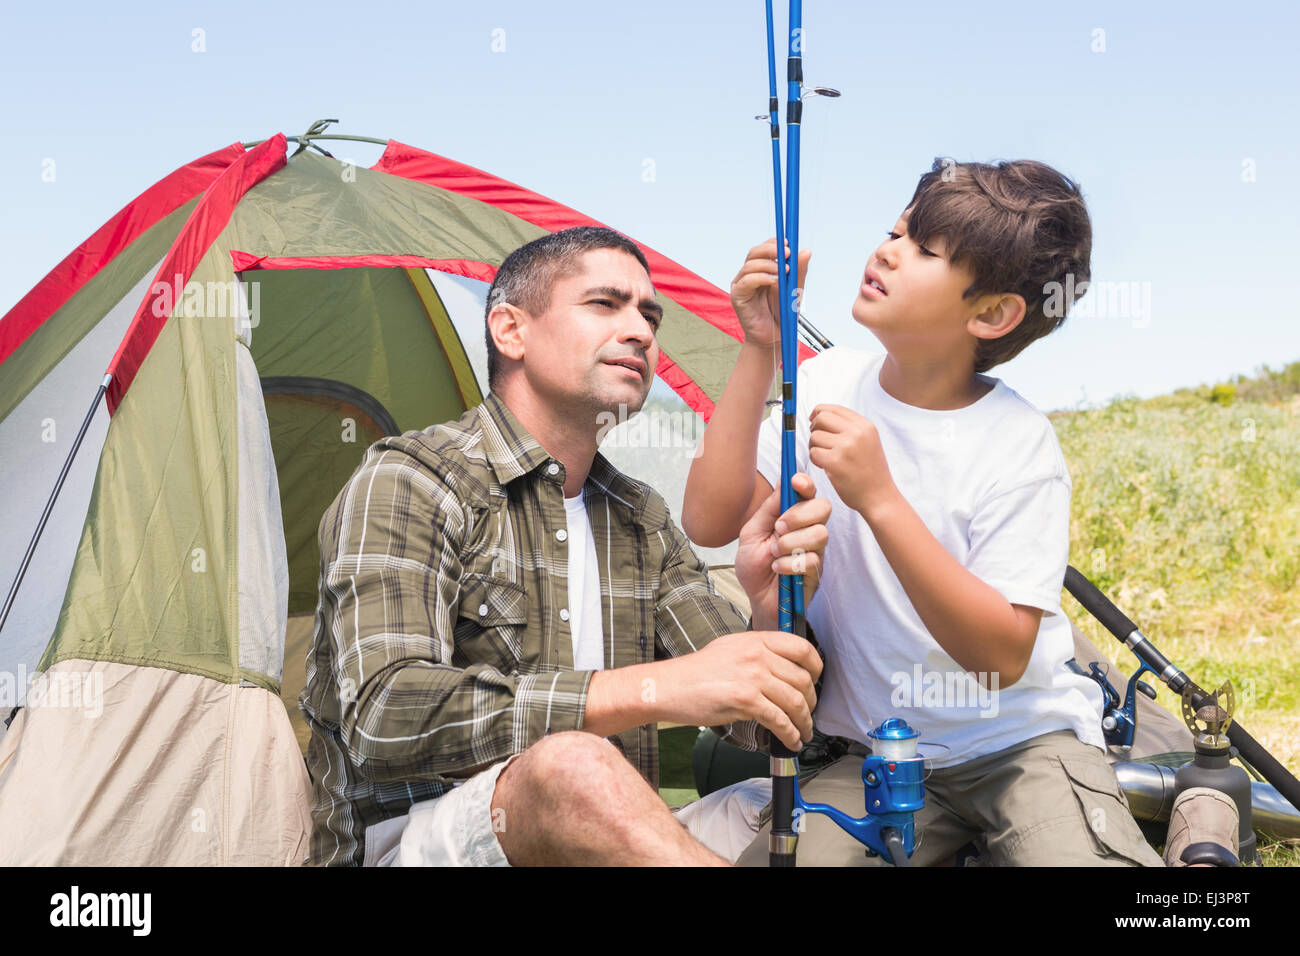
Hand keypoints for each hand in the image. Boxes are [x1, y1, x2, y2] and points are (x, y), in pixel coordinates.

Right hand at [659, 631, 822, 750]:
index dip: (816, 668)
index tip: (816, 682)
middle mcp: (758, 655)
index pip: (802, 648)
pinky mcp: (745, 700)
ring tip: (803, 732)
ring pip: (795, 702)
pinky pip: (779, 720)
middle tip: (809, 714)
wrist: (669, 686)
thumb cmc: (696, 672)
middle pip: (803, 679)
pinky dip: (790, 734)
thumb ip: (758, 653)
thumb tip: (782, 670)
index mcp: (757, 640)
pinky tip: (791, 741)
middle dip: (811, 702)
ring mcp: (753, 677)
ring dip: (804, 722)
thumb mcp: (731, 649)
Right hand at [730, 238, 810, 348]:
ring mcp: (742, 285)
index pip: (764, 249)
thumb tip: (806, 251)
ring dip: (768, 265)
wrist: (776, 337)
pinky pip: (746, 281)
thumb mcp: (795, 290)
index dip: (774, 243)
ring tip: (783, 272)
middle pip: (754, 253)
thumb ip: (798, 271)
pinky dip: (761, 278)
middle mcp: (749, 275)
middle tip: (787, 254)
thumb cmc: (783, 314)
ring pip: (750, 264)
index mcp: (762, 271)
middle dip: (770, 250)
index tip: (788, 243)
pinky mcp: (738, 296)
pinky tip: (773, 282)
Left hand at [734, 472, 828, 631]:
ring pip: (819, 534)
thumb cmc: (754, 566)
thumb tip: (782, 481)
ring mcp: (815, 550)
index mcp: (792, 517)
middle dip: (799, 514)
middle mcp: (808, 530)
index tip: (796, 481)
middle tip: (778, 528)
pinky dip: (788, 564)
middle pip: (823, 508)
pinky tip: (777, 569)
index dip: (806, 484)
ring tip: (774, 553)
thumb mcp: (751, 533)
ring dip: (791, 542)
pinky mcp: (816, 571)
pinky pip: (811, 560)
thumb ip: (768, 509)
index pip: (808, 494)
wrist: (756, 598)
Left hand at [808, 404, 896, 518]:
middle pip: (821, 417)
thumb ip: (849, 427)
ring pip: (814, 436)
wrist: (879, 496)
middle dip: (814, 428)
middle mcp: (857, 432)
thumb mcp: (868, 441)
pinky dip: (815, 460)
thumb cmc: (870, 471)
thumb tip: (820, 416)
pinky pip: (813, 453)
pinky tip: (826, 466)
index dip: (819, 413)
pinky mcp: (835, 462)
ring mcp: (846, 447)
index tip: (814, 422)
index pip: (834, 408)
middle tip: (819, 442)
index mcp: (865, 425)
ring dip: (815, 447)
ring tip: (826, 457)